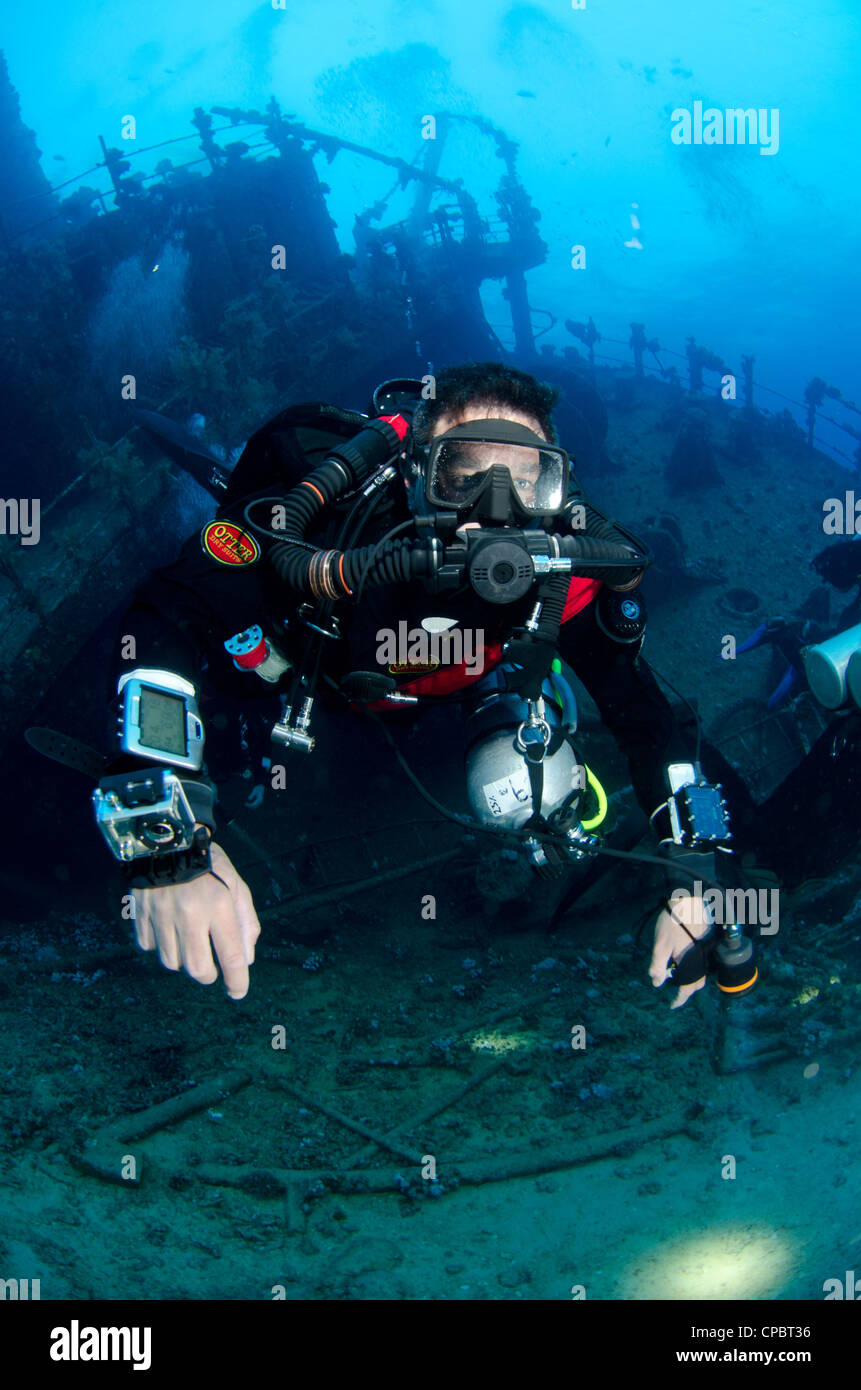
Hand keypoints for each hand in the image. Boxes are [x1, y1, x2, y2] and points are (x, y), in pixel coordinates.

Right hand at [132, 841, 260, 998]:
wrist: (167, 837)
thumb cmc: (209, 864)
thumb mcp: (237, 885)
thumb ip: (245, 923)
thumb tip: (245, 960)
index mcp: (219, 906)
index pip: (231, 956)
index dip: (237, 981)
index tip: (238, 992)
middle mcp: (190, 914)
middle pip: (197, 968)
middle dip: (208, 974)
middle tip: (211, 964)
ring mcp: (161, 915)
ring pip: (171, 962)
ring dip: (183, 959)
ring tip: (188, 940)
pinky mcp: (140, 913)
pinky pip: (148, 946)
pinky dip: (159, 944)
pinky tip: (167, 929)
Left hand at [649, 891, 710, 1008]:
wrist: (688, 899)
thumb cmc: (671, 922)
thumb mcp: (660, 944)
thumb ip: (658, 965)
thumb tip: (656, 983)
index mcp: (691, 963)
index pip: (687, 989)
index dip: (680, 1000)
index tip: (672, 1005)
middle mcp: (702, 959)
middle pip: (697, 983)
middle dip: (687, 990)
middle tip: (675, 992)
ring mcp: (707, 951)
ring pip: (702, 972)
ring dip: (692, 978)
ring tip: (678, 976)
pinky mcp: (708, 942)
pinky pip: (704, 962)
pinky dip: (695, 967)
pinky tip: (685, 960)